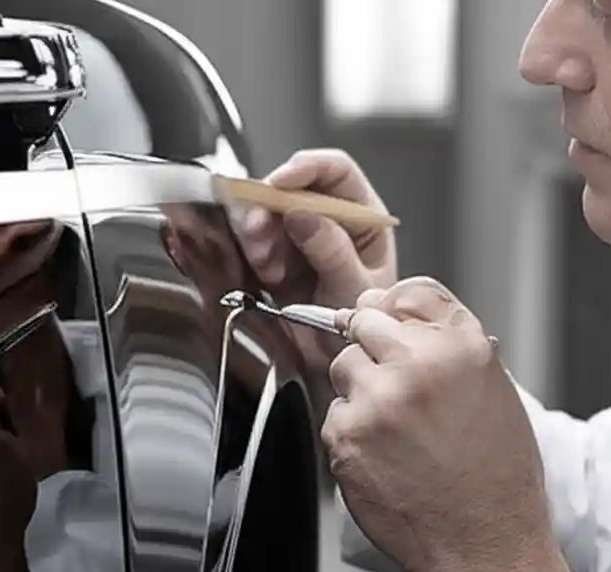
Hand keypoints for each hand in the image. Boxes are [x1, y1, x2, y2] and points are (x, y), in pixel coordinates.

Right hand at [230, 149, 397, 369]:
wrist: (338, 366)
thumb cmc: (363, 328)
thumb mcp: (355, 288)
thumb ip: (332, 251)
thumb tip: (303, 214)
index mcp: (361, 216)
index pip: (335, 171)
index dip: (306, 168)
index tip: (281, 183)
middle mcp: (327, 219)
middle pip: (291, 187)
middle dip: (269, 206)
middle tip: (257, 232)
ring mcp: (297, 237)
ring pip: (265, 211)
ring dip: (256, 232)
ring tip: (265, 264)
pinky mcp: (272, 257)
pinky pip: (249, 239)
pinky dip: (247, 252)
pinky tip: (262, 273)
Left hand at [321, 277, 592, 571]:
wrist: (486, 547)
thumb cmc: (497, 479)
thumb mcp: (495, 393)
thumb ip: (450, 349)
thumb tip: (400, 315)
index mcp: (463, 347)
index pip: (410, 292)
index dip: (394, 308)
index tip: (390, 322)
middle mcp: (418, 365)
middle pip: (364, 322)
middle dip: (371, 347)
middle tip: (390, 384)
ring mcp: (376, 399)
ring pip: (343, 367)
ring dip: (358, 391)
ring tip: (395, 430)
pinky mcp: (345, 435)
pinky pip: (333, 413)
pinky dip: (350, 431)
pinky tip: (384, 457)